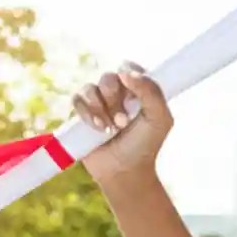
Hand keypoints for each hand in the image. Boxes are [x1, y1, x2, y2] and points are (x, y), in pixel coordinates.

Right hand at [72, 61, 172, 187]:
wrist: (124, 170)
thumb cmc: (145, 144)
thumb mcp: (159, 119)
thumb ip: (152, 92)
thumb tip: (127, 73)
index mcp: (139, 89)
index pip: (129, 67)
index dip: (128, 72)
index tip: (132, 88)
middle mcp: (118, 92)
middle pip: (109, 77)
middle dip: (115, 99)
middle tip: (124, 122)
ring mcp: (98, 101)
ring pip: (91, 88)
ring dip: (101, 108)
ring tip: (111, 129)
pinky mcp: (82, 112)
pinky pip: (77, 99)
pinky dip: (86, 113)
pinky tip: (97, 129)